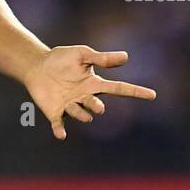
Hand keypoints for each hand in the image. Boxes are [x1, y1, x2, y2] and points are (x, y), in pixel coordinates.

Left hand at [24, 46, 156, 140]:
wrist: (37, 66)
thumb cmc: (61, 59)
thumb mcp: (82, 54)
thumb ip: (102, 58)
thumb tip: (126, 57)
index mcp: (94, 84)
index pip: (119, 88)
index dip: (135, 91)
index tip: (152, 95)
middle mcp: (84, 97)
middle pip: (97, 106)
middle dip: (98, 107)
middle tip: (98, 106)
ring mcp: (70, 105)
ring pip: (81, 115)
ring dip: (81, 114)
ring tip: (76, 107)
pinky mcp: (54, 112)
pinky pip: (59, 124)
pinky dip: (60, 130)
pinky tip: (61, 135)